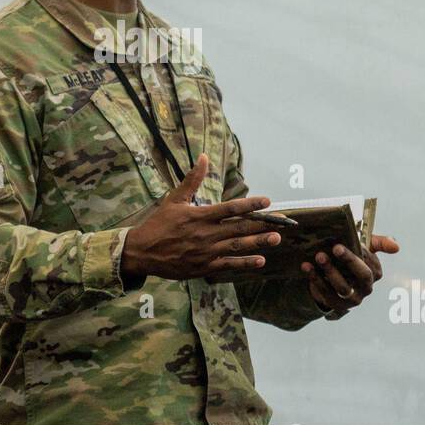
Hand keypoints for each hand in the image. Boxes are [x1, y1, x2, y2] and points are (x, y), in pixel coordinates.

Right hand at [122, 153, 281, 280]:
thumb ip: (192, 180)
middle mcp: (205, 234)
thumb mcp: (174, 199)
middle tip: (282, 222)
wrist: (142, 252)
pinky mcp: (204, 267)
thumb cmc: (158, 224)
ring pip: (237, 247)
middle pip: (239, 228)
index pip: (230, 209)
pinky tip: (260, 260)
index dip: (250, 205)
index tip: (267, 201)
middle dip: (262, 224)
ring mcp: (206, 252)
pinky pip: (228, 265)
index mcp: (199, 216)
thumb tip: (204, 157)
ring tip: (276, 239)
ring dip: (258, 243)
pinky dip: (245, 263)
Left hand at [302, 233, 400, 314]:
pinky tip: (307, 266)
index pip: (371, 262)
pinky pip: (326, 293)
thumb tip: (396, 246)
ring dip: (330, 271)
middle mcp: (367, 288)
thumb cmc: (351, 259)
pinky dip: (315, 279)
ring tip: (319, 256)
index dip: (359, 252)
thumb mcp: (365, 248)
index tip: (345, 242)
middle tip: (335, 247)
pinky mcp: (337, 306)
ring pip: (343, 287)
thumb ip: (380, 243)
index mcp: (375, 272)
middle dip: (349, 261)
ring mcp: (353, 299)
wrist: (333, 280)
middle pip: (362, 275)